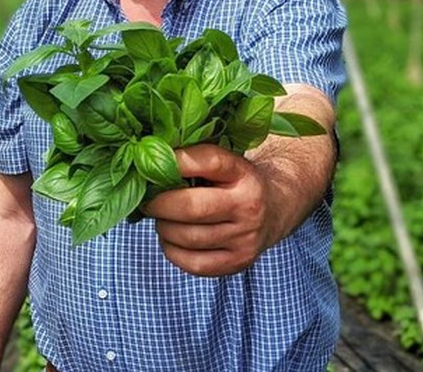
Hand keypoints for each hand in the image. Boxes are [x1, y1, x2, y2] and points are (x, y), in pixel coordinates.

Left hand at [139, 143, 270, 276]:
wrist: (276, 208)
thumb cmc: (237, 181)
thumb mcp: (226, 161)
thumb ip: (193, 158)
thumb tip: (147, 159)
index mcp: (244, 174)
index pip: (209, 162)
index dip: (175, 162)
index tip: (151, 165)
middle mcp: (249, 207)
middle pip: (192, 207)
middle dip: (159, 204)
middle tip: (148, 201)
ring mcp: (245, 238)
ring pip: (187, 238)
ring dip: (164, 228)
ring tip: (162, 219)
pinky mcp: (237, 263)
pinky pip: (192, 263)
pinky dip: (172, 251)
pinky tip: (172, 239)